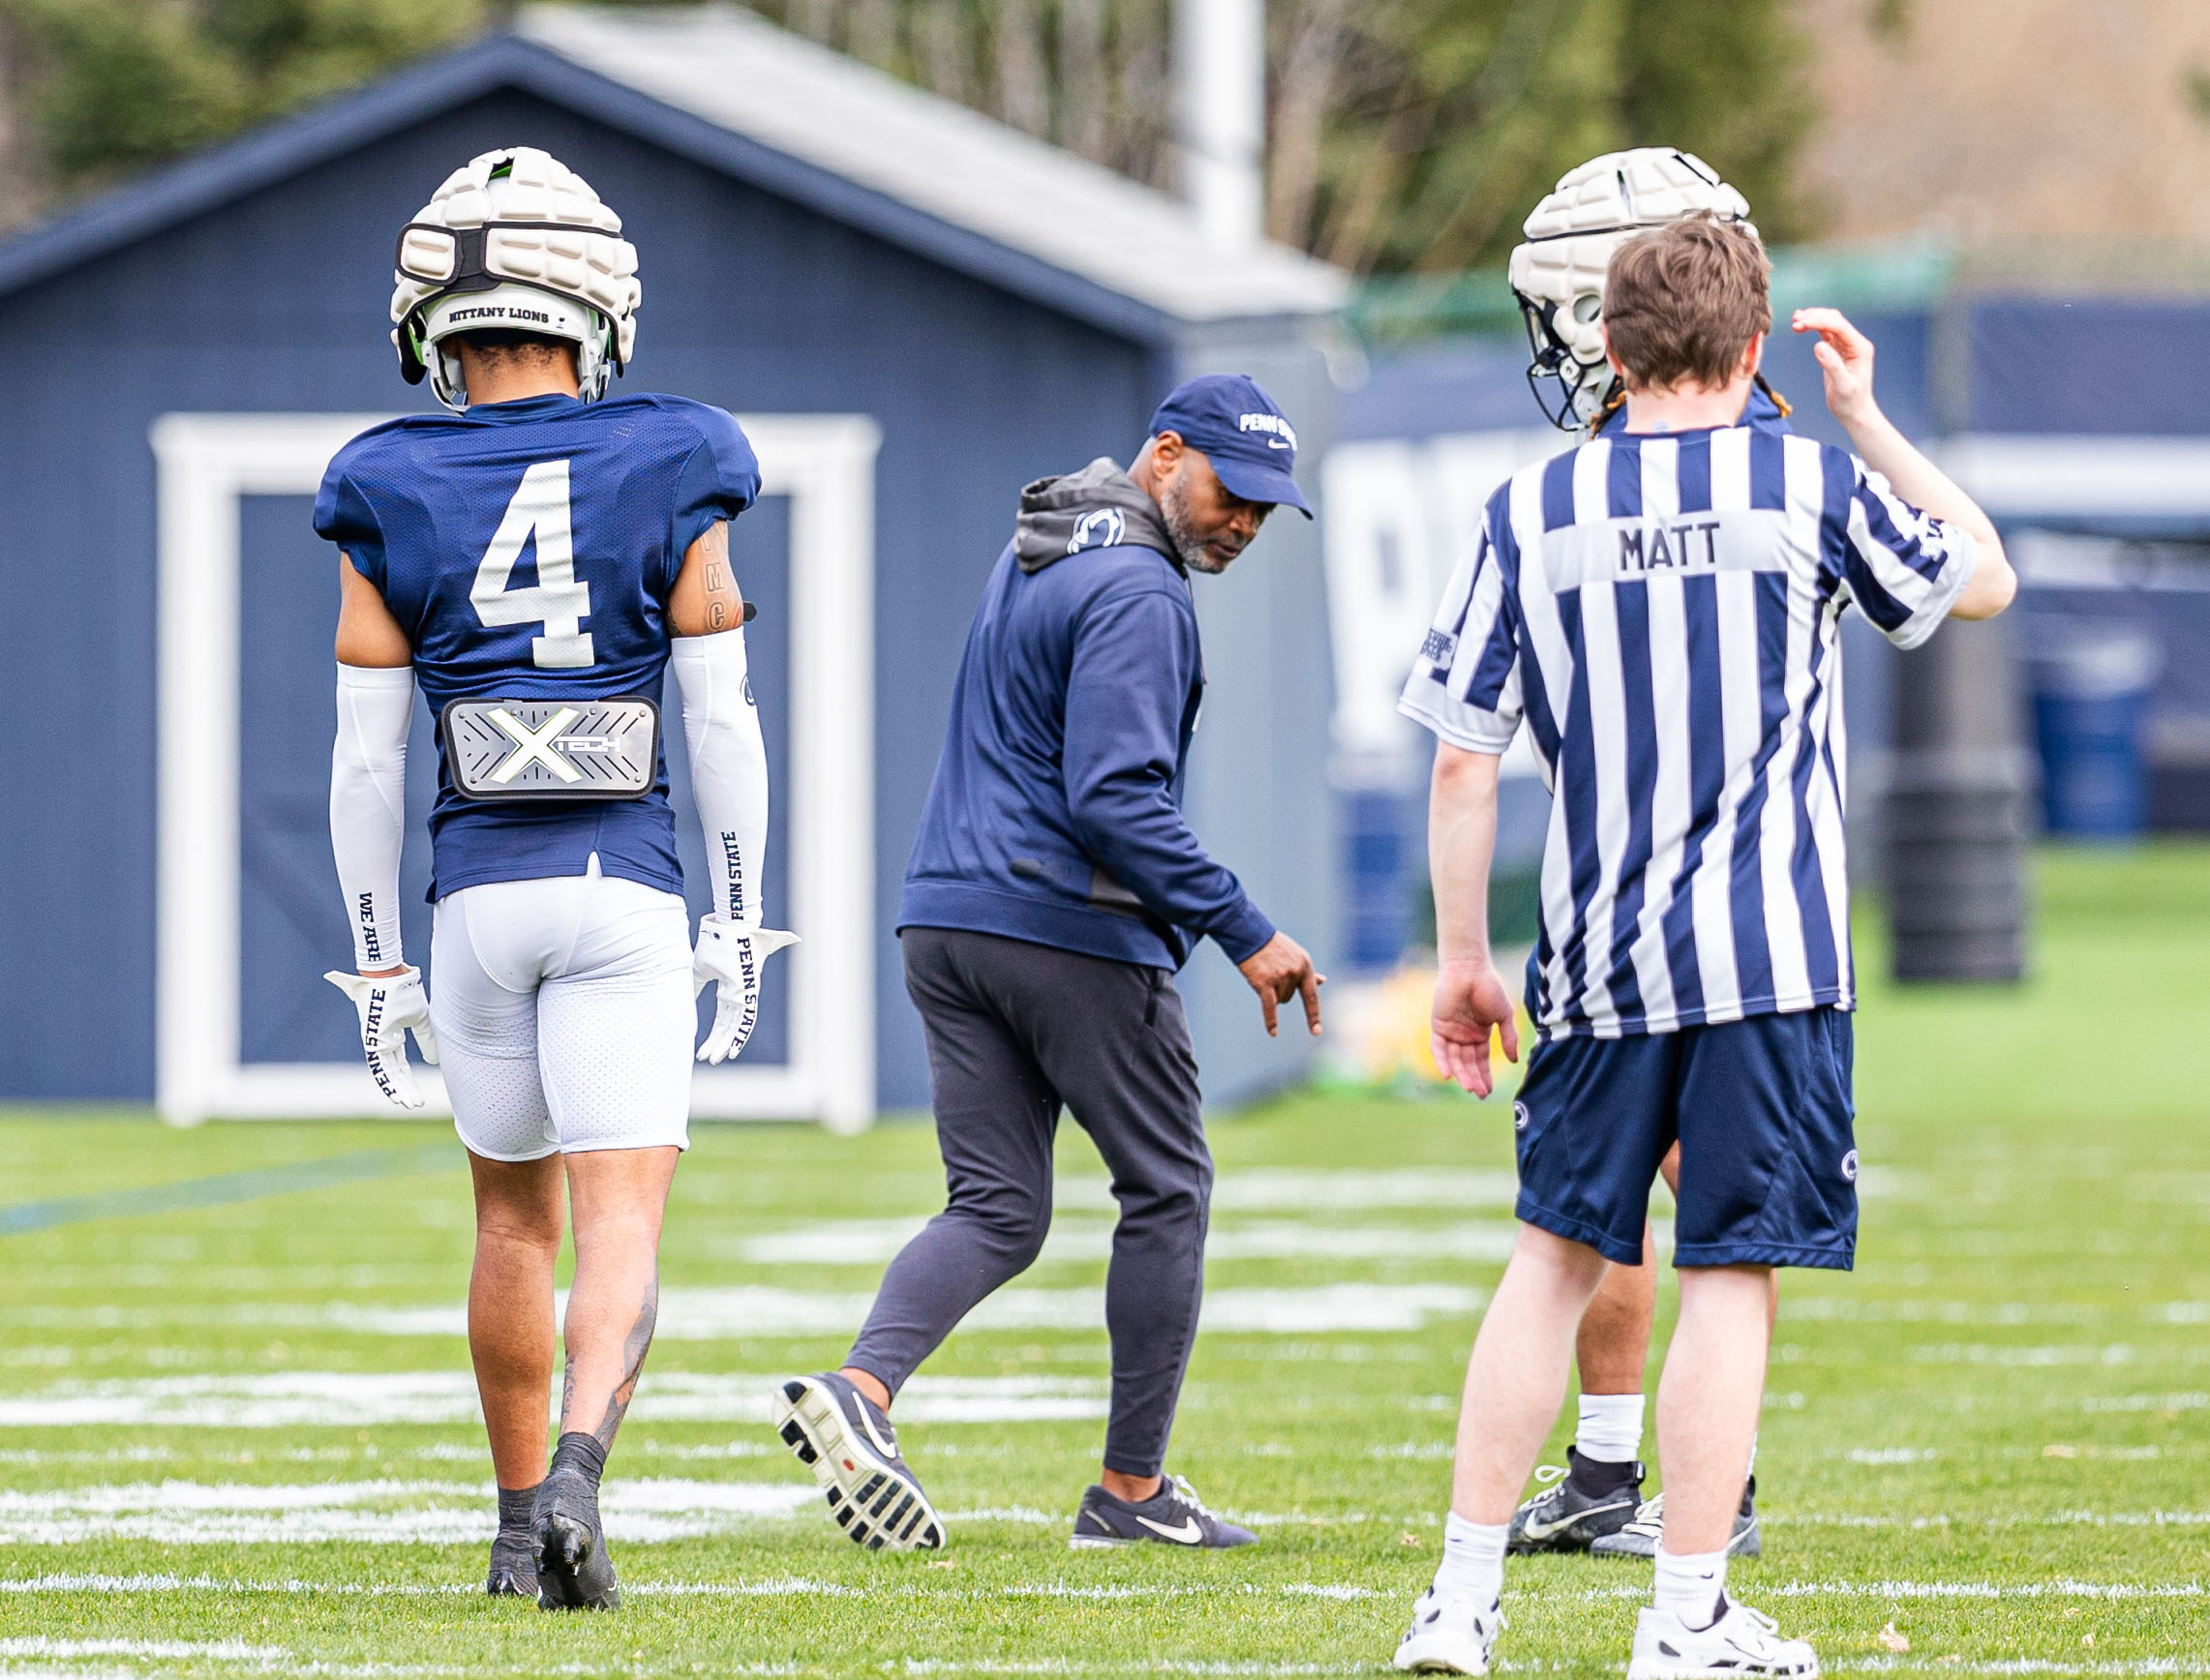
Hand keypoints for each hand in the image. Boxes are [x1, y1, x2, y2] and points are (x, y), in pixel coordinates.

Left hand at [324, 966, 438, 1108]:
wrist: (388, 972)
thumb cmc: (403, 990)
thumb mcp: (421, 1018)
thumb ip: (427, 1039)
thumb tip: (434, 1061)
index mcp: (391, 1036)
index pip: (399, 1065)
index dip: (407, 1081)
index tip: (416, 1098)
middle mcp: (380, 1041)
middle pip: (393, 1071)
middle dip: (405, 1089)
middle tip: (415, 1105)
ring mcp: (374, 1040)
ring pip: (385, 1071)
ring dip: (398, 1089)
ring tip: (409, 1104)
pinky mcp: (371, 1037)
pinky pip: (378, 1064)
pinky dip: (388, 1080)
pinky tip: (395, 1094)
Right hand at [693, 916, 798, 1063]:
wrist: (731, 921)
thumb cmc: (717, 939)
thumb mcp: (700, 967)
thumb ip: (692, 986)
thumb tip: (679, 1001)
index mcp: (730, 987)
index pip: (723, 1017)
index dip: (716, 1034)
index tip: (705, 1050)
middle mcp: (741, 991)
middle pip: (729, 1023)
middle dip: (719, 1042)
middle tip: (711, 1060)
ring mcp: (746, 990)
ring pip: (738, 1023)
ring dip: (726, 1042)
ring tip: (717, 1058)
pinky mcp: (748, 988)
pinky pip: (746, 1016)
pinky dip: (739, 1033)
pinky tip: (733, 1048)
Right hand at [1236, 931, 1323, 1037]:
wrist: (1251, 934)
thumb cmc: (1273, 946)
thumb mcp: (1295, 955)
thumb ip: (1307, 972)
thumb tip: (1322, 981)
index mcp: (1305, 965)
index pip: (1311, 995)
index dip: (1313, 1015)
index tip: (1316, 1032)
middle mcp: (1295, 972)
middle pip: (1289, 998)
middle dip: (1279, 990)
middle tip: (1270, 971)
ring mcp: (1280, 977)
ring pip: (1278, 1000)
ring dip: (1270, 992)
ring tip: (1263, 973)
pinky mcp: (1264, 982)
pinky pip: (1269, 1007)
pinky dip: (1271, 1021)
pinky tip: (1273, 1033)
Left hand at [1430, 958, 1518, 1097]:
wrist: (1470, 970)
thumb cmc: (1489, 988)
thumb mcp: (1504, 1016)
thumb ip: (1508, 1038)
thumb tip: (1515, 1061)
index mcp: (1480, 1035)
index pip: (1481, 1061)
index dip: (1484, 1076)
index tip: (1488, 1092)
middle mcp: (1464, 1036)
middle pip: (1468, 1063)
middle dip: (1473, 1079)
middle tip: (1479, 1094)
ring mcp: (1451, 1032)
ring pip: (1454, 1059)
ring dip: (1461, 1074)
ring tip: (1469, 1088)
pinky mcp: (1438, 1026)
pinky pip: (1438, 1048)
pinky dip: (1442, 1062)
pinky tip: (1448, 1076)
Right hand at [1791, 307, 1880, 431]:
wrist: (1854, 411)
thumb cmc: (1850, 402)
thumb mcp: (1842, 386)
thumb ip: (1832, 365)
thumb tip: (1818, 345)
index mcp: (1860, 348)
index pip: (1839, 326)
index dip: (1819, 321)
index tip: (1800, 323)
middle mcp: (1855, 343)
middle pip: (1834, 320)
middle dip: (1814, 317)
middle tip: (1795, 323)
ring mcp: (1846, 345)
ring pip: (1829, 323)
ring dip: (1813, 319)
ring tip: (1795, 321)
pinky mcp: (1837, 350)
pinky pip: (1826, 332)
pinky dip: (1814, 326)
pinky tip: (1802, 324)